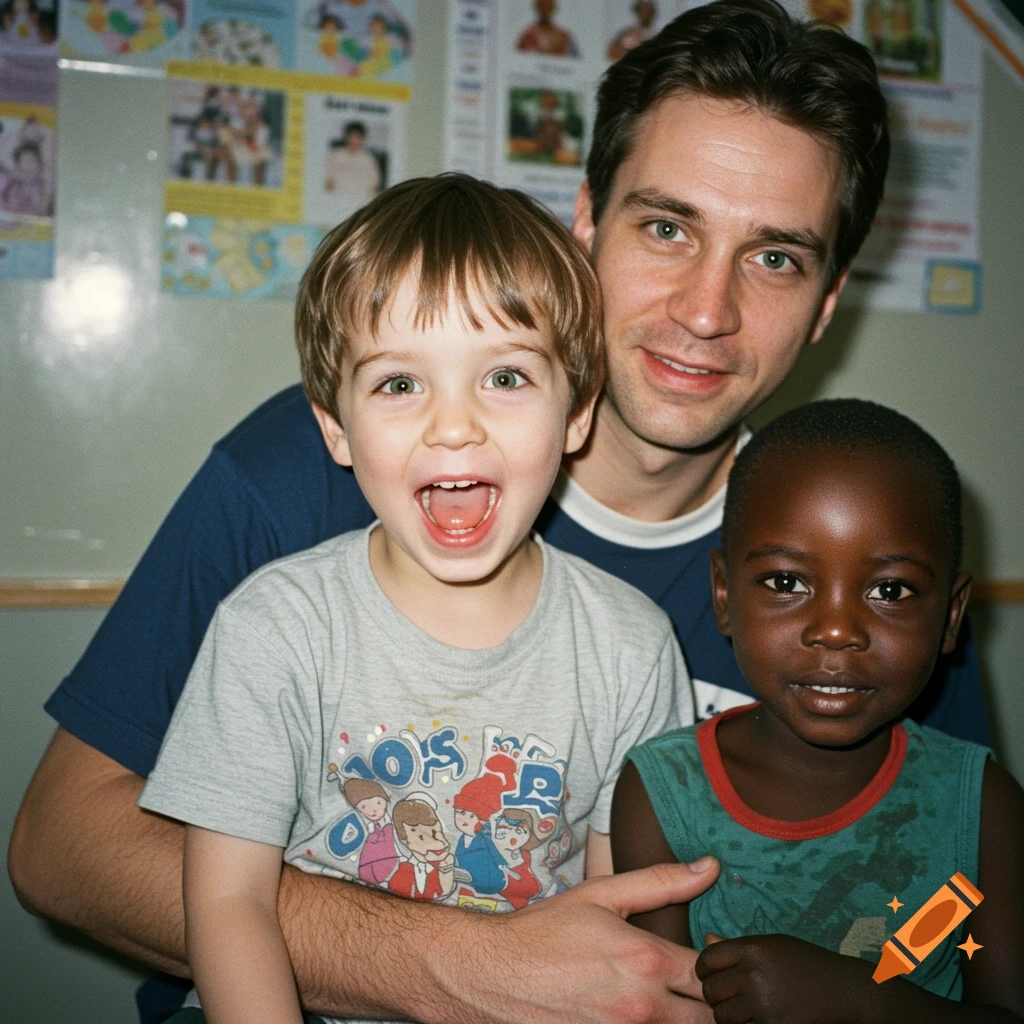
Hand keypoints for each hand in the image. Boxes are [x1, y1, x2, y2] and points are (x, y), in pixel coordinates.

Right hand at [433, 859, 719, 1023]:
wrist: (492, 974)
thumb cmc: (545, 932)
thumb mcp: (601, 894)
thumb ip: (661, 881)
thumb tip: (710, 867)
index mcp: (647, 960)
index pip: (713, 973)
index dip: (719, 965)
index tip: (707, 958)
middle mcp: (643, 1007)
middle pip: (710, 1018)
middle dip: (710, 1002)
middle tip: (694, 987)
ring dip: (682, 1018)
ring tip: (669, 1000)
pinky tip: (638, 1012)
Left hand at [696, 933, 872, 1023]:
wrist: (846, 991)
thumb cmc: (808, 965)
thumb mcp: (775, 946)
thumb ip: (739, 946)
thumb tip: (706, 939)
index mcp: (753, 948)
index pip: (707, 958)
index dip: (704, 970)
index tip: (710, 977)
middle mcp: (754, 974)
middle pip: (711, 990)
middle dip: (716, 996)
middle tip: (730, 998)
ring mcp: (764, 1004)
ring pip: (723, 1016)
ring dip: (729, 1017)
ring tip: (745, 1012)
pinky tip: (760, 1020)